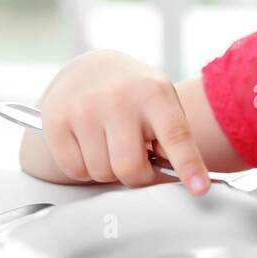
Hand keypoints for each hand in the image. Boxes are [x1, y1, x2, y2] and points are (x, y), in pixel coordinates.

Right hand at [35, 50, 211, 194]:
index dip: (188, 166)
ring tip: (111, 143)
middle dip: (137, 175)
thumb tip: (175, 178)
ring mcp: (84, 109)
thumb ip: (171, 138)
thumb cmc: (135, 94)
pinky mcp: (56, 120)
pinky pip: (74, 170)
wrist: (92, 68)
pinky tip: (89, 144)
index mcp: (154, 95)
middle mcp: (118, 99)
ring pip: (101, 173)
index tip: (200, 188)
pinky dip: (84, 167)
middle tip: (137, 158)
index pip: (176, 136)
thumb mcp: (162, 103)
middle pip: (130, 169)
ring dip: (109, 169)